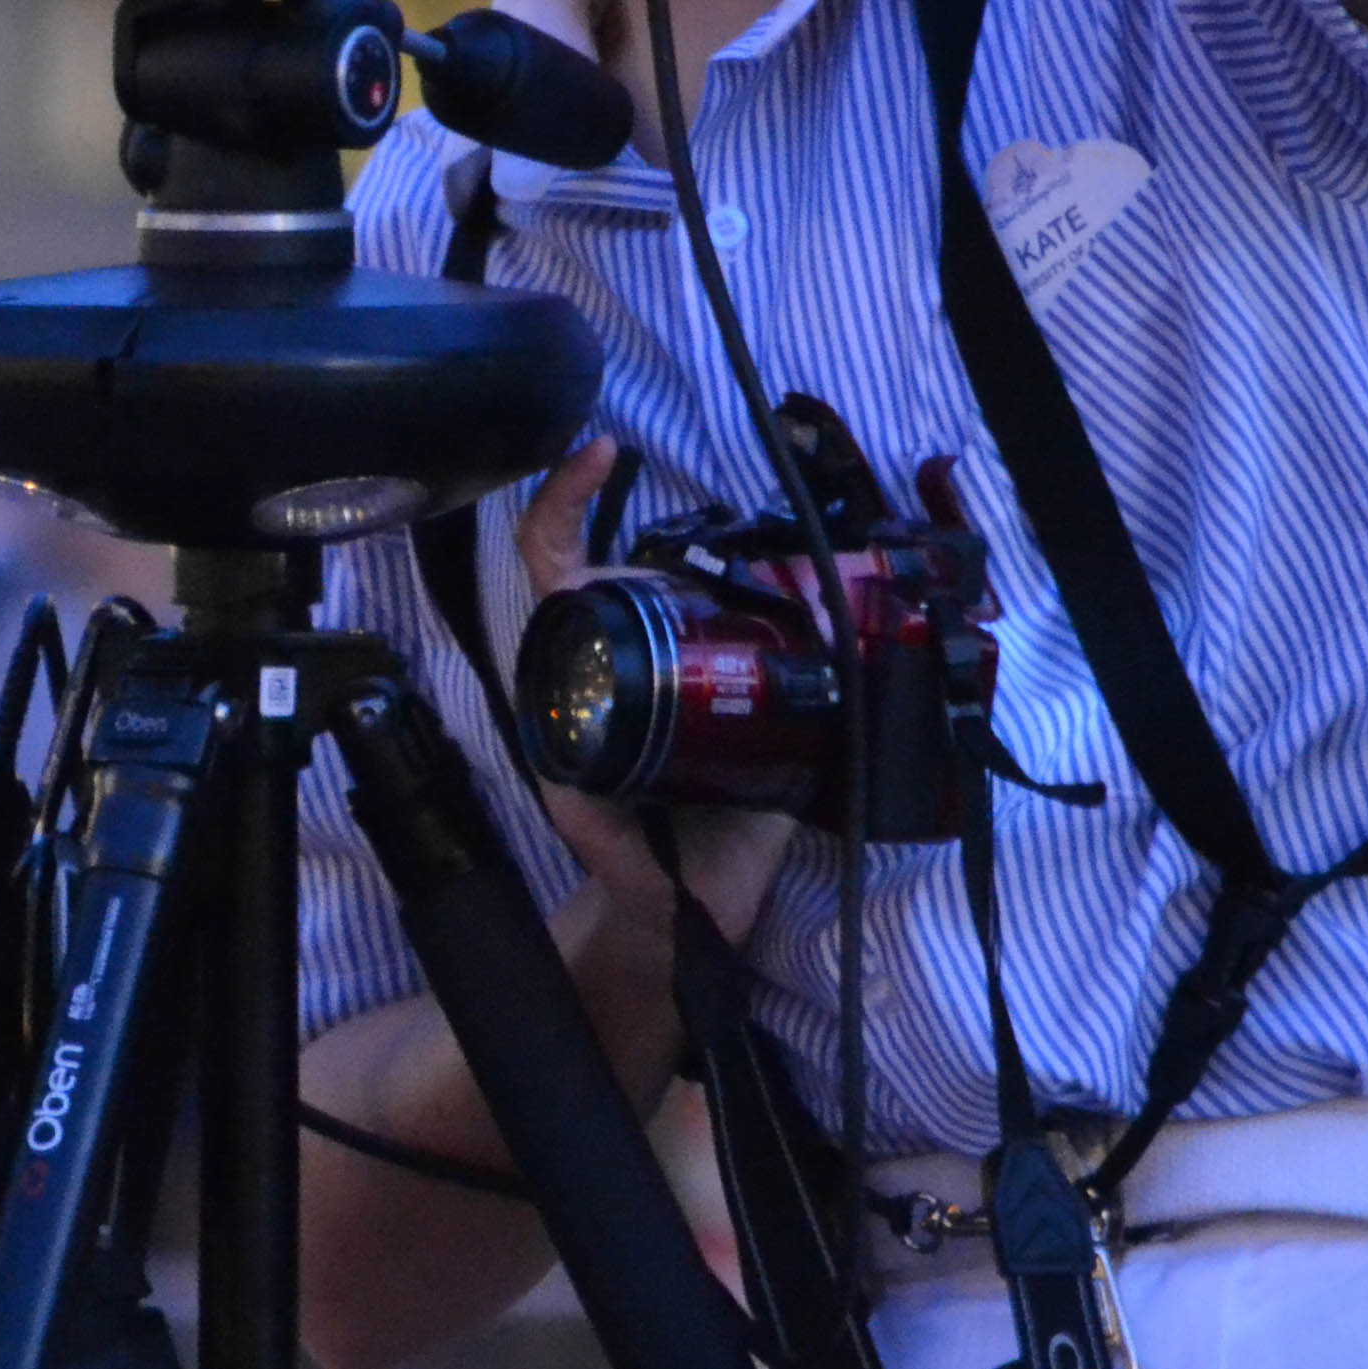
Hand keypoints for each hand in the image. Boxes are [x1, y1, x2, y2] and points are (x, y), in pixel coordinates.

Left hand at [507, 438, 803, 946]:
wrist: (696, 916)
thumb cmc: (640, 868)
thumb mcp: (603, 841)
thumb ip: (584, 817)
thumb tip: (574, 787)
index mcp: (581, 674)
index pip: (552, 567)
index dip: (565, 502)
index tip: (605, 452)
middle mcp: (626, 657)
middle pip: (625, 566)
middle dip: (658, 540)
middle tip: (709, 558)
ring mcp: (685, 670)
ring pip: (694, 587)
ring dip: (729, 564)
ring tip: (778, 571)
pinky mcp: (746, 694)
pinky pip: (761, 629)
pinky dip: (785, 601)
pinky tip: (815, 594)